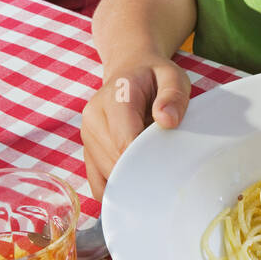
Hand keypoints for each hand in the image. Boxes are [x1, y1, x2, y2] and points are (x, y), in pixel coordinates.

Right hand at [80, 57, 190, 201]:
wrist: (130, 70)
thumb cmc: (154, 77)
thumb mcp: (172, 76)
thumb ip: (173, 96)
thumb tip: (167, 120)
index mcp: (113, 100)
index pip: (125, 142)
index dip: (147, 160)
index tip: (169, 167)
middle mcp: (93, 120)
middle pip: (116, 164)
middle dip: (143, 172)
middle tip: (167, 170)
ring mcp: (87, 138)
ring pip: (107, 177)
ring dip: (132, 179)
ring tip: (152, 164)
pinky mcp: (88, 152)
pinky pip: (98, 184)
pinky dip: (118, 189)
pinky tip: (137, 182)